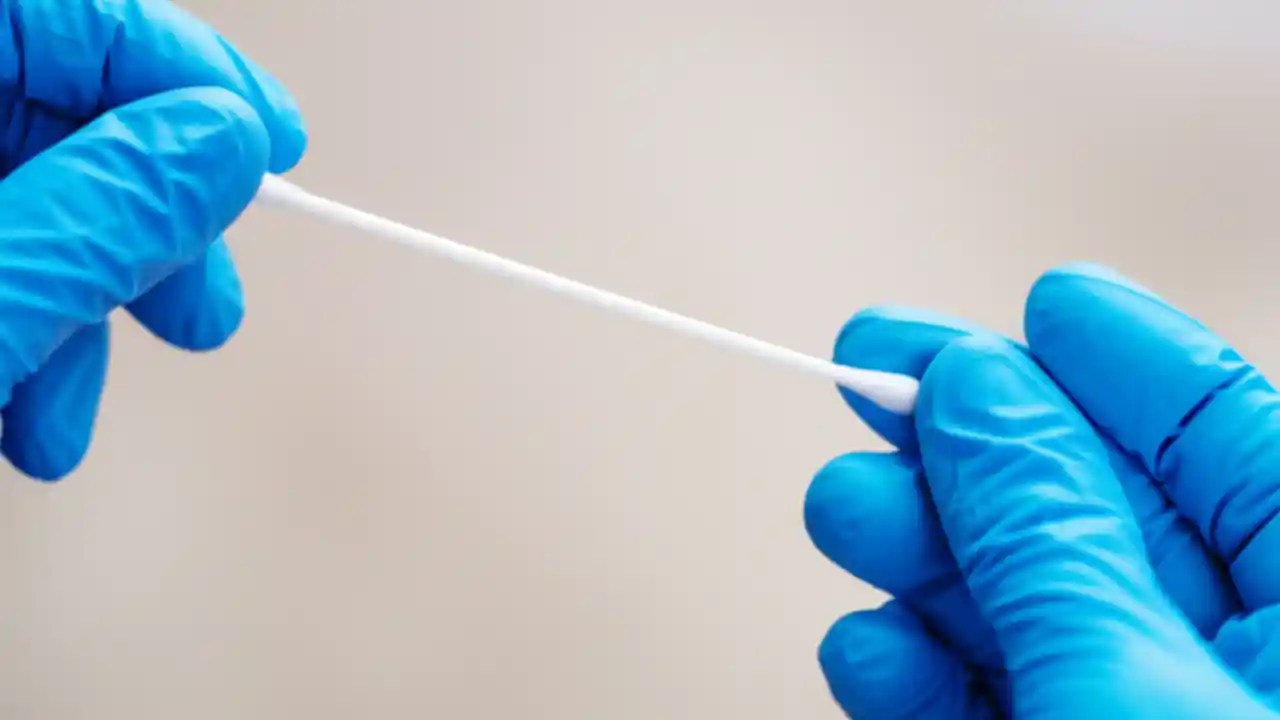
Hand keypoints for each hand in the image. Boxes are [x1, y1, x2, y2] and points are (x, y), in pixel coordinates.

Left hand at [0, 0, 305, 479]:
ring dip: (94, 297)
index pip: (75, 16)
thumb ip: (105, 211)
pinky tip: (38, 407)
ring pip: (32, 195)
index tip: (273, 141)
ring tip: (98, 396)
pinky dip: (30, 329)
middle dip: (150, 216)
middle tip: (205, 292)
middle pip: (61, 111)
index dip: (190, 71)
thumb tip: (225, 144)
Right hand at [805, 264, 1279, 717]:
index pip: (1229, 444)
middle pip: (1096, 513)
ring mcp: (1139, 719)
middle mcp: (1236, 664)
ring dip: (918, 555)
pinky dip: (913, 674)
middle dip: (972, 446)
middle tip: (876, 375)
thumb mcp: (1130, 690)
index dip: (1133, 360)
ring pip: (1021, 605)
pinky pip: (982, 702)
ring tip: (844, 504)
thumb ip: (1049, 535)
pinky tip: (871, 646)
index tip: (1051, 298)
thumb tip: (977, 386)